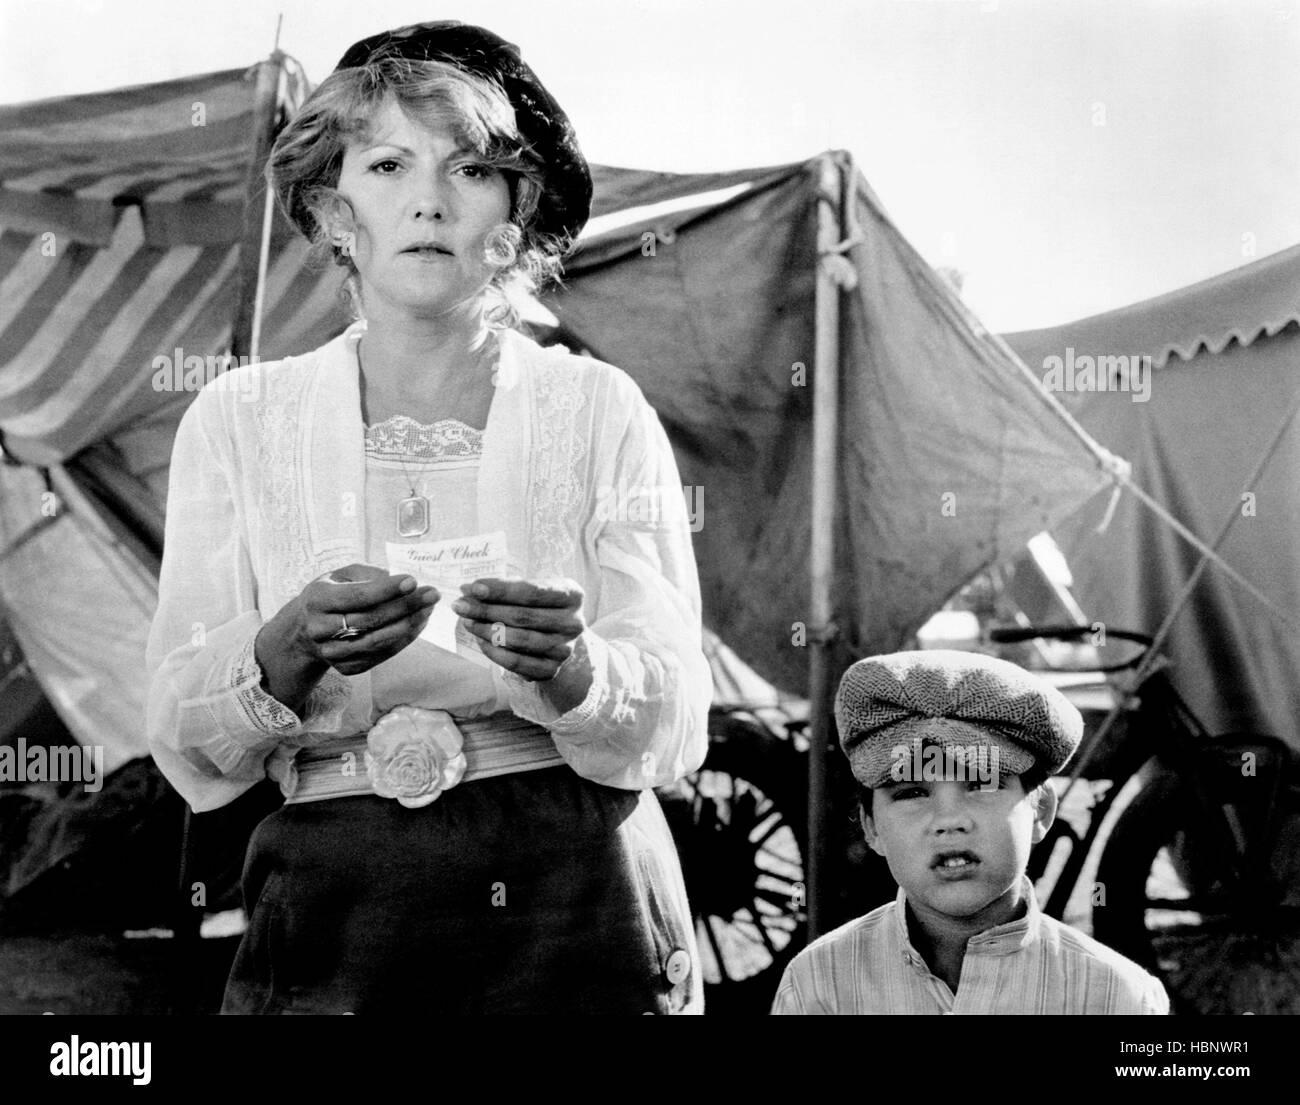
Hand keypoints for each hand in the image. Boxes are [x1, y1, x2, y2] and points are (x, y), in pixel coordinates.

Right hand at [264, 564, 438, 686]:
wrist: (303, 631)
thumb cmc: (330, 595)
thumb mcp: (340, 575)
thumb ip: (367, 574)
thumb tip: (397, 581)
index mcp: (317, 600)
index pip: (357, 596)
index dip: (387, 590)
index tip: (413, 580)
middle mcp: (320, 629)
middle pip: (371, 620)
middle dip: (406, 606)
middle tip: (432, 594)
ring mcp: (332, 653)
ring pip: (378, 641)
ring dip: (410, 624)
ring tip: (429, 609)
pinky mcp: (346, 668)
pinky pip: (381, 655)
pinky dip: (404, 640)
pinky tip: (418, 624)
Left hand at [450, 577, 585, 681]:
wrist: (558, 638)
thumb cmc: (539, 606)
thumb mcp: (531, 589)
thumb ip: (505, 588)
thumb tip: (469, 590)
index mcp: (572, 594)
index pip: (532, 591)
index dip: (500, 590)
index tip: (472, 588)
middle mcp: (574, 623)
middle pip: (523, 617)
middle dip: (486, 610)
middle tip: (460, 606)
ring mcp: (565, 649)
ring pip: (519, 640)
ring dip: (486, 631)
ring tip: (467, 622)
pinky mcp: (552, 670)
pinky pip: (516, 663)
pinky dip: (494, 652)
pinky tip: (479, 640)